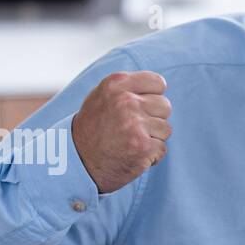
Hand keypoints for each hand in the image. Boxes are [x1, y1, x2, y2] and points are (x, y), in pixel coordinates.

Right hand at [71, 71, 172, 193]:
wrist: (78, 162)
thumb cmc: (93, 129)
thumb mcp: (102, 97)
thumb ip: (128, 88)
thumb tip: (160, 86)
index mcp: (116, 84)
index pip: (158, 82)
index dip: (154, 96)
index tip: (141, 107)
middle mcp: (126, 101)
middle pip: (165, 106)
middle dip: (154, 119)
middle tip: (133, 128)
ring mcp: (135, 124)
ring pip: (165, 129)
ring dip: (153, 138)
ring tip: (130, 141)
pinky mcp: (143, 147)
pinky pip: (162, 148)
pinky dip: (151, 156)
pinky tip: (132, 154)